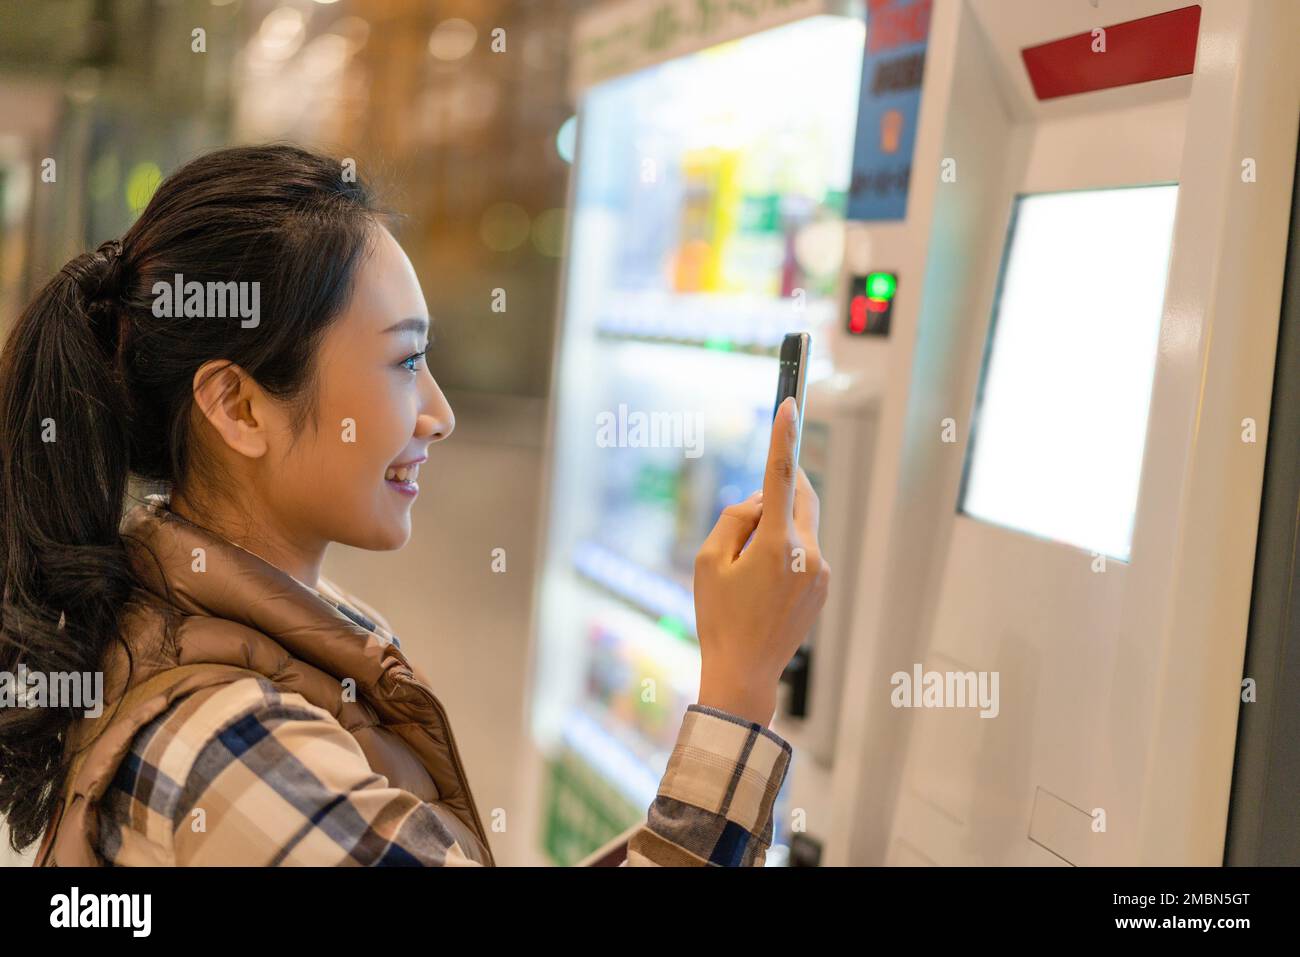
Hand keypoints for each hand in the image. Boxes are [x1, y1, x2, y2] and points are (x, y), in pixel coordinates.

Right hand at [692, 395, 830, 726]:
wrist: (745, 673)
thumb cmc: (719, 618)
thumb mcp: (708, 560)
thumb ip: (734, 517)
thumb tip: (762, 501)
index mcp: (778, 545)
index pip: (781, 477)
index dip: (784, 437)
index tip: (790, 405)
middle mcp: (809, 553)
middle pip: (800, 496)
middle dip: (778, 490)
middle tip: (747, 514)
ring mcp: (822, 572)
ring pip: (802, 524)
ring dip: (777, 527)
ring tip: (745, 569)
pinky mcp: (824, 586)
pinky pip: (807, 550)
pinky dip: (786, 550)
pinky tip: (762, 585)